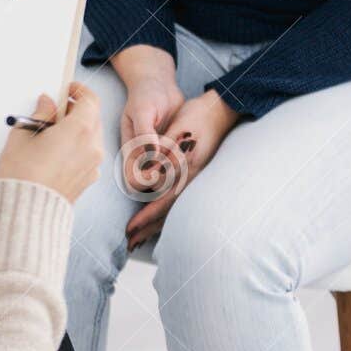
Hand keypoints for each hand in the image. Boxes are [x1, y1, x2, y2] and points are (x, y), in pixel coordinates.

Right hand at [0, 83, 102, 203]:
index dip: (79, 91)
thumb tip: (47, 103)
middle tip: (55, 110)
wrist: (25, 213)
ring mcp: (93, 165)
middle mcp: (92, 146)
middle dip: (77, 109)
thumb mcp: (23, 134)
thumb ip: (40, 114)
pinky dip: (78, 146)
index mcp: (79, 129)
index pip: (90, 99)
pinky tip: (57, 151)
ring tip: (53, 132)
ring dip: (78, 128)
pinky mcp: (88, 180)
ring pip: (92, 136)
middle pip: (93, 117)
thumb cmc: (22, 174)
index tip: (66, 90)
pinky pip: (89, 154)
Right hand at [112, 45, 185, 196]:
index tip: (159, 171)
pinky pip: (175, 165)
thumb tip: (153, 155)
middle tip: (176, 168)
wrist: (159, 83)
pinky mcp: (170, 149)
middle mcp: (143, 155)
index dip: (144, 183)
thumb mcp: (143, 111)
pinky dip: (182, 167)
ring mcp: (156, 153)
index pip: (132, 180)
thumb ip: (145, 133)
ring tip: (185, 161)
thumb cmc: (146, 95)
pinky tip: (191, 159)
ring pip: (163, 178)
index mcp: (131, 149)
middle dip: (162, 183)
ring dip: (174, 176)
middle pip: (149, 184)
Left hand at [125, 89, 239, 249]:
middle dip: (148, 227)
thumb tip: (151, 174)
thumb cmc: (196, 115)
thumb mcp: (179, 130)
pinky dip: (166, 213)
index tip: (129, 228)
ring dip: (156, 224)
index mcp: (186, 168)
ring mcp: (196, 177)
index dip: (145, 216)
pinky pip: (179, 200)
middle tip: (130, 241)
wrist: (221, 109)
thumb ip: (165, 150)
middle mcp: (192, 177)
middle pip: (168, 210)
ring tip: (140, 238)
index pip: (162, 200)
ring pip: (174, 207)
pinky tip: (159, 219)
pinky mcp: (196, 173)